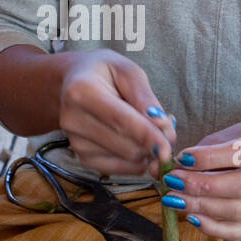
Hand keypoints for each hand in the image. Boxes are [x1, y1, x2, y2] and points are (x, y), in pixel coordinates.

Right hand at [59, 50, 176, 175]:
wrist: (72, 82)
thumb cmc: (104, 73)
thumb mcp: (128, 71)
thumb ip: (145, 98)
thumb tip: (161, 126)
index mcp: (82, 91)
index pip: (120, 121)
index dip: (147, 136)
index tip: (168, 150)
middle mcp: (73, 120)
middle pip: (127, 146)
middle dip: (154, 141)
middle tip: (166, 125)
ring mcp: (76, 143)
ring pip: (128, 159)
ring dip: (147, 149)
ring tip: (146, 126)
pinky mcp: (82, 158)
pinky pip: (122, 169)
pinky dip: (137, 159)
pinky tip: (135, 139)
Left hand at [159, 120, 240, 240]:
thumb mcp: (235, 133)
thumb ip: (204, 148)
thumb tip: (167, 164)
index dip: (209, 157)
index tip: (181, 158)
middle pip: (240, 185)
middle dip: (200, 186)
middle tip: (171, 182)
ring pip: (239, 210)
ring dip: (202, 207)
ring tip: (175, 199)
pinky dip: (213, 227)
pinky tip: (191, 217)